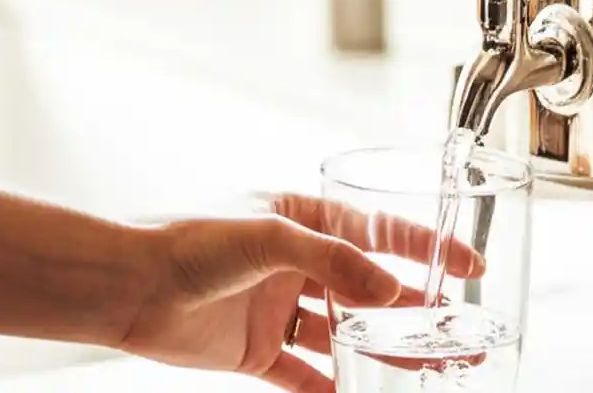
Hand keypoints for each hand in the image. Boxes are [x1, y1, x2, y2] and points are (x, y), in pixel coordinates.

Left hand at [119, 194, 484, 391]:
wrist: (123, 284)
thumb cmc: (186, 239)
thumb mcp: (271, 234)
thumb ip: (334, 260)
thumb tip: (389, 289)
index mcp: (302, 217)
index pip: (379, 230)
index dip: (426, 247)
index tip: (469, 264)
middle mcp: (294, 261)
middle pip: (368, 288)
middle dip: (414, 308)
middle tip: (456, 330)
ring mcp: (276, 305)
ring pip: (343, 331)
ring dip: (380, 348)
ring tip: (424, 366)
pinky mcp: (255, 348)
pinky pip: (302, 372)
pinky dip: (329, 386)